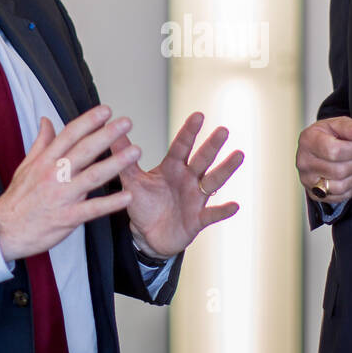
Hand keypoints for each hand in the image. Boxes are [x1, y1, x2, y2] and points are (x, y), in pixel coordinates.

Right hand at [0, 105, 139, 259]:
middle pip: (85, 150)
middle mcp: (55, 174)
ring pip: (93, 176)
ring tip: (135, 152)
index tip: (106, 110)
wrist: (5, 231)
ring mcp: (62, 196)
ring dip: (116, 163)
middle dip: (107, 134)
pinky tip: (128, 196)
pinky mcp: (67, 217)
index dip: (89, 121)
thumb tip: (46, 120)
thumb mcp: (26, 166)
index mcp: (46, 161)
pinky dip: (110, 203)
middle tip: (127, 122)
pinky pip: (92, 209)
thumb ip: (41, 142)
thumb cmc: (18, 198)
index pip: (70, 135)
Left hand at [113, 112, 242, 257]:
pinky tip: (235, 205)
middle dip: (212, 145)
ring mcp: (195, 198)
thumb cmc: (144, 206)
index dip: (189, 132)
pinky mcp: (198, 219)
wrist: (148, 236)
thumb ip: (125, 160)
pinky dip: (223, 210)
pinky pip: (212, 214)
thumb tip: (112, 132)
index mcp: (172, 168)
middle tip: (223, 130)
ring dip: (226, 169)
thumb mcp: (132, 182)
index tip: (198, 115)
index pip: (181, 146)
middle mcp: (187, 179)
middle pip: (201, 159)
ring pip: (213, 181)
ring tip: (239, 155)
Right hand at [296, 116, 351, 203]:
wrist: (316, 149)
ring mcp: (307, 180)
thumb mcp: (337, 124)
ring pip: (339, 186)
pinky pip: (339, 197)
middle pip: (338, 171)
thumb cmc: (327, 135)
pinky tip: (349, 176)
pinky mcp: (314, 193)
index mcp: (308, 140)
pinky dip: (350, 188)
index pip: (334, 151)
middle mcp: (304, 162)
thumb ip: (349, 126)